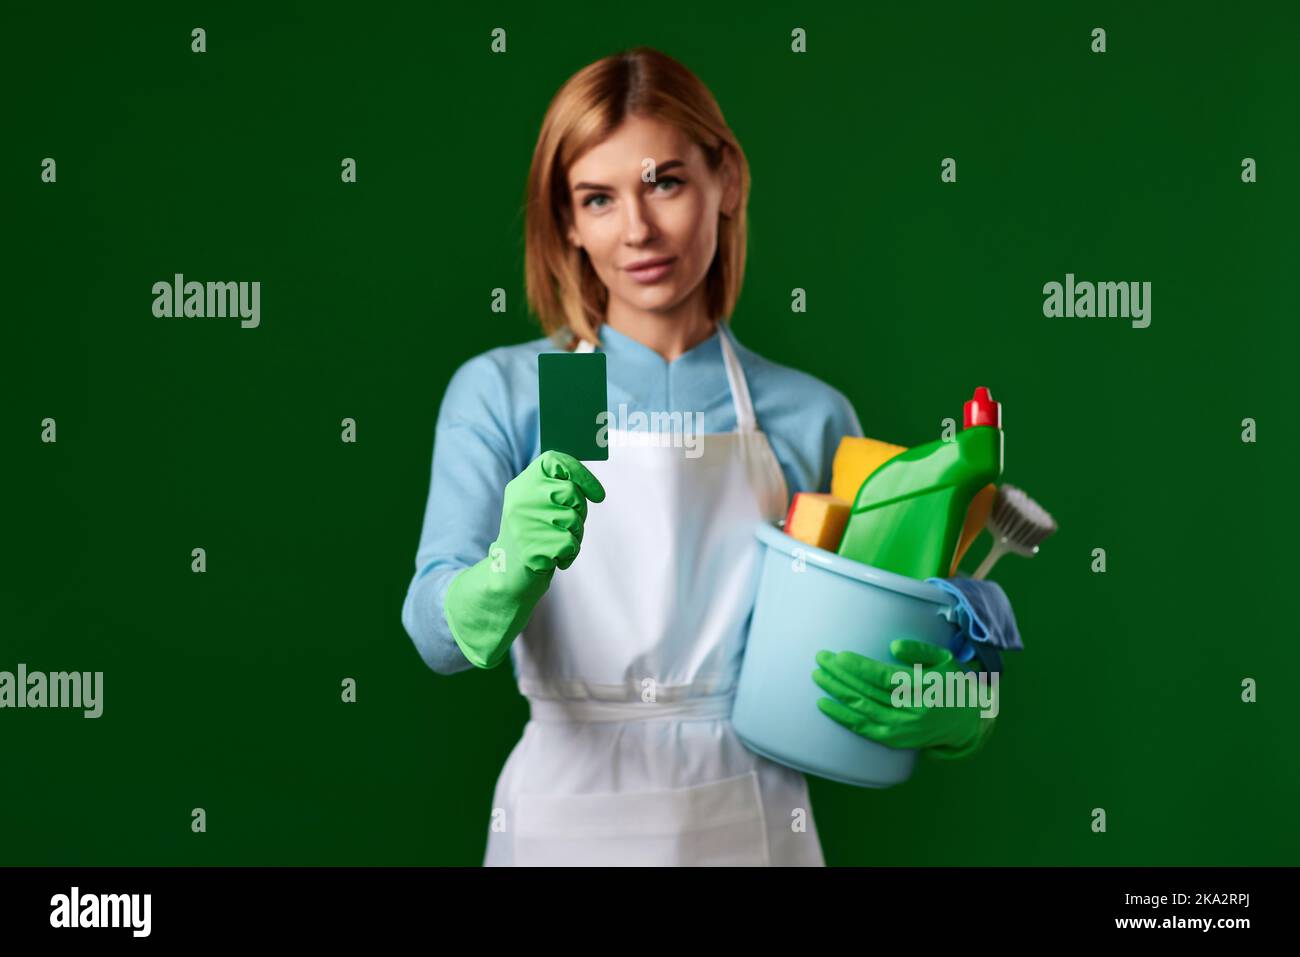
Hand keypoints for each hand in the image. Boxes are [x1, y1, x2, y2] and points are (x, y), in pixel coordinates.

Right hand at [445, 451, 605, 668]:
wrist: (506, 576)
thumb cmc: (531, 538)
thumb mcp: (535, 507)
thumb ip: (556, 489)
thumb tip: (588, 484)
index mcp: (521, 486)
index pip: (555, 461)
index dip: (581, 473)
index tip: (597, 494)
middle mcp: (520, 500)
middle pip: (572, 492)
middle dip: (579, 512)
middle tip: (566, 527)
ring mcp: (526, 523)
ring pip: (575, 520)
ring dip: (574, 536)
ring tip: (554, 544)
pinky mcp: (533, 546)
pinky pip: (571, 543)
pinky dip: (568, 555)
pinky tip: (552, 559)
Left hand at [812, 638, 993, 758]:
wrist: (967, 721)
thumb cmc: (952, 684)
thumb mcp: (945, 661)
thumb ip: (920, 651)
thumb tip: (893, 646)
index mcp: (924, 690)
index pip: (884, 678)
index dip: (860, 668)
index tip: (840, 656)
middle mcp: (911, 712)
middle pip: (868, 693)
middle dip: (841, 676)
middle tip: (821, 659)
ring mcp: (902, 729)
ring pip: (861, 710)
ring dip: (837, 693)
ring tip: (819, 676)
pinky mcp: (895, 740)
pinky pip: (863, 729)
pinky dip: (842, 717)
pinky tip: (825, 705)